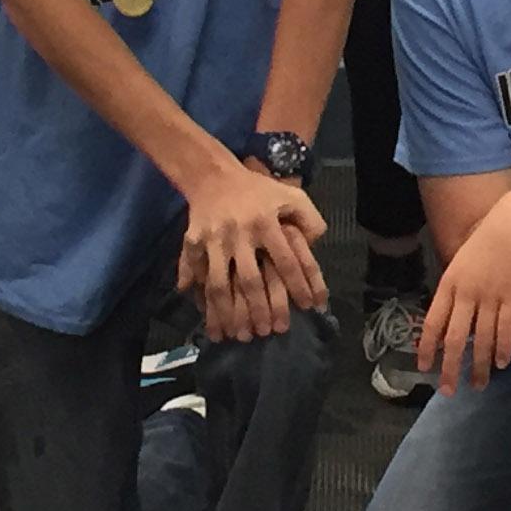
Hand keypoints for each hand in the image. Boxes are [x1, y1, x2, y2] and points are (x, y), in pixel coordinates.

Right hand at [174, 153, 327, 341]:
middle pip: (251, 281)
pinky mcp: (193, 243)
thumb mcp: (290, 195)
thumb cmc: (257, 190)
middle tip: (269, 332)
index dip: (299, 286)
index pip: (287, 261)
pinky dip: (199, 297)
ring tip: (237, 335)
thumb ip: (309, 218)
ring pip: (219, 285)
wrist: (212, 175)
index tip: (308, 307)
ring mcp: (215, 240)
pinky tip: (207, 318)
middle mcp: (240, 233)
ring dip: (228, 314)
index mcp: (267, 222)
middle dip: (260, 310)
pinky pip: (196, 274)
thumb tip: (317, 243)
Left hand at [417, 190, 510, 394]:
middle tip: (448, 391)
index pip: (433, 321)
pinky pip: (505, 331)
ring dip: (478, 366)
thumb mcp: (464, 259)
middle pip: (454, 338)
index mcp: (449, 282)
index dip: (427, 347)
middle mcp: (466, 293)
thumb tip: (453, 314)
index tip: (423, 368)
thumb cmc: (491, 237)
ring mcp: (489, 296)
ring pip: (480, 340)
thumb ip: (458, 286)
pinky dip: (502, 349)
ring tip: (478, 385)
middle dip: (449, 367)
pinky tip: (501, 363)